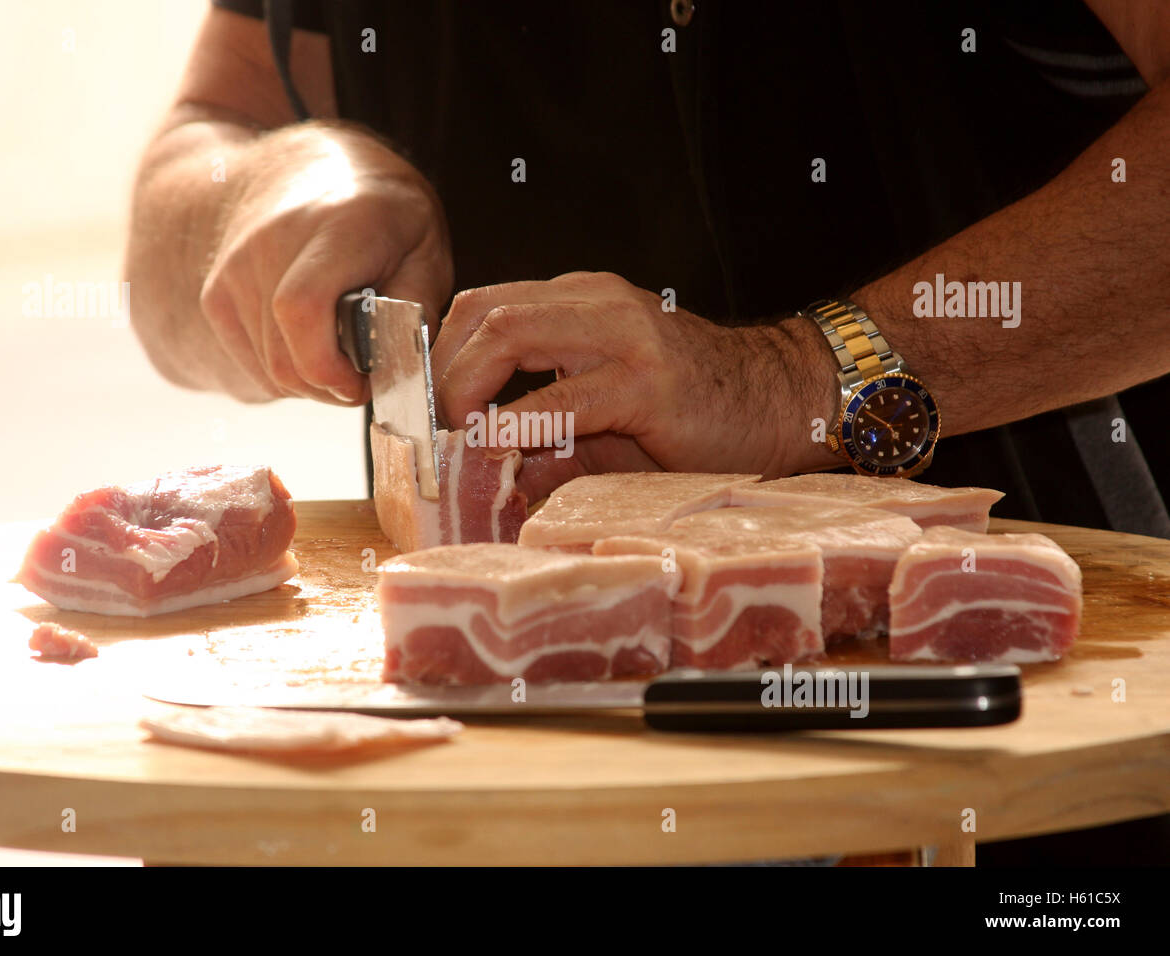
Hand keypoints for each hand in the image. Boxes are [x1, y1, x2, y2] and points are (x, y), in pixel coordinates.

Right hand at [200, 123, 451, 402]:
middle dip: (330, 387)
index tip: (362, 381)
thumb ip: (414, 306)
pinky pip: (251, 364)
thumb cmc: (381, 213)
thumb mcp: (426, 247)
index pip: (302, 309)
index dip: (329, 367)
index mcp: (335, 225)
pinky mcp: (217, 293)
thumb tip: (395, 367)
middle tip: (362, 376)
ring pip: (268, 371)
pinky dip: (285, 372)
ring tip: (341, 350)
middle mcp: (270, 242)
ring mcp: (234, 268)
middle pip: (284, 358)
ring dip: (311, 381)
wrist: (308, 167)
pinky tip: (311, 343)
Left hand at [432, 271, 838, 497]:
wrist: (783, 399)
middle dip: (439, 375)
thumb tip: (480, 473)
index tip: (423, 412)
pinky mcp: (649, 382)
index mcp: (579, 301)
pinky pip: (565, 397)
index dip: (439, 358)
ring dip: (464, 390)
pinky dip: (517, 422)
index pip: (482, 308)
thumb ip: (543, 436)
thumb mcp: (605, 416)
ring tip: (456, 438)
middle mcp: (595, 303)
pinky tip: (497, 446)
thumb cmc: (695, 410)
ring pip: (508, 333)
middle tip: (432, 432)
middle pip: (482, 313)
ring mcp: (623, 335)